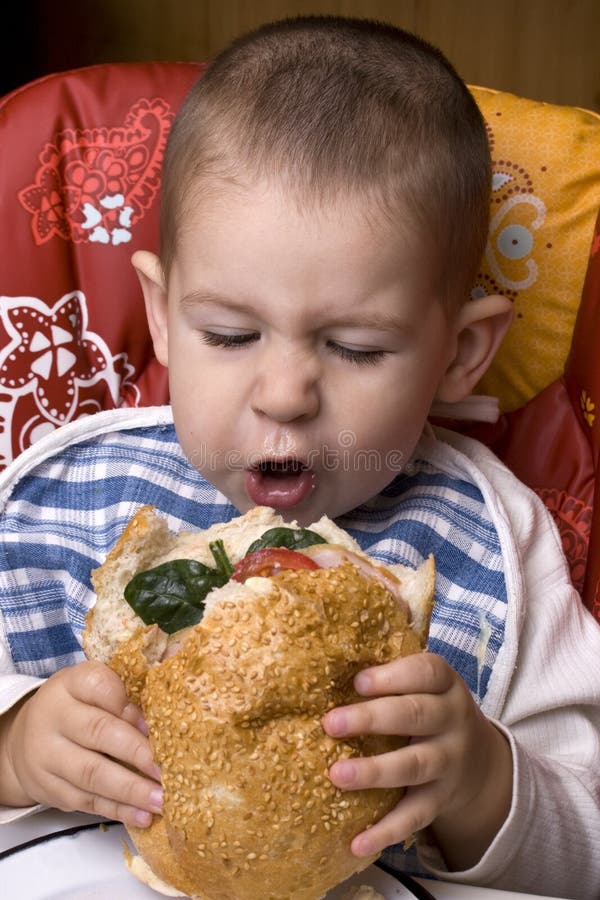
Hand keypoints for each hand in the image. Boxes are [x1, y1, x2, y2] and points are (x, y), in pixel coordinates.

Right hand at [0, 661, 162, 827]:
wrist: (24, 740)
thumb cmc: (75, 708)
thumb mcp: (92, 688)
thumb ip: (125, 691)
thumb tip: (168, 695)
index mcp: (69, 685)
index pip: (97, 685)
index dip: (126, 703)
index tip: (153, 721)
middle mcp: (54, 718)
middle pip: (97, 732)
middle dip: (136, 752)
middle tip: (166, 769)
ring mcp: (48, 756)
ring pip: (92, 774)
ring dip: (131, 789)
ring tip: (161, 799)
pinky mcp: (51, 790)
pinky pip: (87, 802)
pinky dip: (118, 810)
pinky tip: (143, 816)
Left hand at [322, 652, 511, 869]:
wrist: (481, 762)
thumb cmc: (430, 708)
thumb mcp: (424, 683)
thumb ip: (389, 670)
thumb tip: (325, 649)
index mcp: (444, 684)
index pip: (427, 672)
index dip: (393, 676)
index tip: (357, 680)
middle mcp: (451, 720)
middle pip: (415, 716)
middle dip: (372, 718)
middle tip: (330, 723)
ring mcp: (449, 762)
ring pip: (414, 765)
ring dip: (374, 771)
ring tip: (336, 775)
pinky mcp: (441, 799)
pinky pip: (415, 817)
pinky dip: (386, 832)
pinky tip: (355, 842)